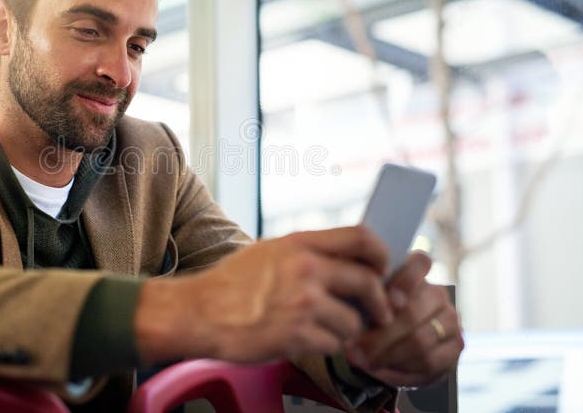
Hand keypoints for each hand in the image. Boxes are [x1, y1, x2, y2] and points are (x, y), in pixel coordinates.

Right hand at [135, 226, 393, 364]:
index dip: (382, 255)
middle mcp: (306, 269)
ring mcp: (303, 303)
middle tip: (379, 314)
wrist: (199, 312)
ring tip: (320, 327)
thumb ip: (308, 252)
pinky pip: (333, 344)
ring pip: (353, 322)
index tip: (384, 270)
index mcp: (300, 243)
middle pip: (369, 283)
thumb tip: (349, 260)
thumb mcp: (270, 251)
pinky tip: (303, 338)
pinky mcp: (297, 335)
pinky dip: (324, 346)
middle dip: (379, 304)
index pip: (363, 238)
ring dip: (344, 330)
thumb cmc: (231, 283)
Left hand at [345, 252, 463, 386]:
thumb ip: (365, 298)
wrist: (393, 344)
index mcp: (418, 274)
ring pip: (421, 341)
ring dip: (388, 355)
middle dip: (381, 336)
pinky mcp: (456, 347)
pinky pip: (430, 362)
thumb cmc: (374, 315)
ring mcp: (451, 321)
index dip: (406, 281)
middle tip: (354, 350)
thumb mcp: (367, 302)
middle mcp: (438, 294)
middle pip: (413, 313)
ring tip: (363, 362)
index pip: (420, 263)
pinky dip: (402, 369)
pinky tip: (381, 371)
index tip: (387, 300)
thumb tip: (351, 310)